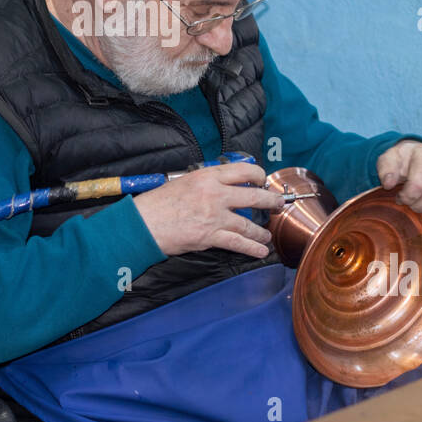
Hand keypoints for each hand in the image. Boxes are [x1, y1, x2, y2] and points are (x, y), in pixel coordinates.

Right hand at [133, 162, 283, 258]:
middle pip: (254, 197)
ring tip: (266, 235)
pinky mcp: (211, 236)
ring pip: (249, 224)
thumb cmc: (158, 203)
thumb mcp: (183, 182)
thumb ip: (206, 183)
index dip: (259, 176)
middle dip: (271, 202)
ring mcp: (215, 216)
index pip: (244, 171)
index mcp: (207, 176)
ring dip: (261, 231)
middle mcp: (215, 194)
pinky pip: (238, 243)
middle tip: (278, 205)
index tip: (262, 181)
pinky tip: (261, 251)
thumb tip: (223, 186)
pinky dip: (252, 248)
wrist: (143, 224)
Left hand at [375, 141, 421, 217]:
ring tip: (419, 203)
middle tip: (409, 202)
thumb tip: (388, 184)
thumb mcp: (388, 160)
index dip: (407, 197)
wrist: (421, 155)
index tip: (400, 196)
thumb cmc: (403, 161)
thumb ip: (385, 170)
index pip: (418, 185)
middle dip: (416, 206)